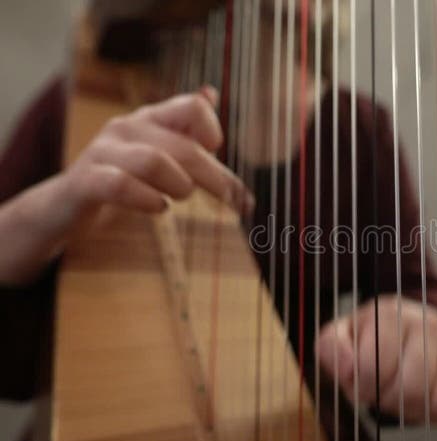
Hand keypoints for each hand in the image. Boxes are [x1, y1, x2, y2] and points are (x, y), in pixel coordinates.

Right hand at [61, 86, 252, 219]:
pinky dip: (147, 199)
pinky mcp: (84, 181)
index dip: (213, 132)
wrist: (64, 206)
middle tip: (226, 199)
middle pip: (184, 147)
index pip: (193, 107)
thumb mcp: (159, 154)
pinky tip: (159, 207)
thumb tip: (211, 93)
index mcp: (150, 118)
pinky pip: (120, 186)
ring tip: (180, 198)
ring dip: (179, 186)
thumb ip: (188, 133)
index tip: (216, 155)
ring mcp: (103, 152)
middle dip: (213, 177)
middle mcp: (127, 127)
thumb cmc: (123, 180)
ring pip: (154, 162)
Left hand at [316, 297, 436, 423]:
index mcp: (390, 312)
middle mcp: (426, 322)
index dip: (362, 387)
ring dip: (409, 407)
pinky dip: (433, 409)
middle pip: (409, 386)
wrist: (403, 331)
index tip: (360, 386)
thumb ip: (331, 348)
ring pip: (433, 395)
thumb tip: (347, 368)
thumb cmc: (367, 340)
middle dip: (388, 399)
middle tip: (381, 393)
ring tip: (398, 394)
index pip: (373, 367)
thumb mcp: (338, 337)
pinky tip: (419, 398)